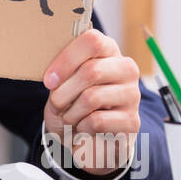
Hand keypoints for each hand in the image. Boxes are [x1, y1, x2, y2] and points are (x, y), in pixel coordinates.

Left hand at [41, 28, 139, 174]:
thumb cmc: (72, 102)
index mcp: (108, 50)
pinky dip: (81, 128)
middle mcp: (126, 69)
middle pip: (91, 71)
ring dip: (70, 113)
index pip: (93, 42)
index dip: (66, 60)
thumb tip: (52, 75)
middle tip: (55, 104)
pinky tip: (83, 129)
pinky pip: (97, 121)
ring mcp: (132, 95)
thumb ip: (60, 70)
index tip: (48, 81)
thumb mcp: (62, 83)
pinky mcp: (132, 121)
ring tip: (68, 119)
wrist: (86, 137)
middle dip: (63, 92)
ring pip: (92, 97)